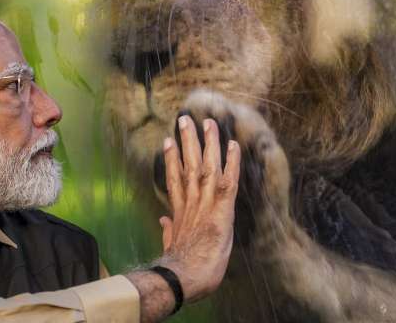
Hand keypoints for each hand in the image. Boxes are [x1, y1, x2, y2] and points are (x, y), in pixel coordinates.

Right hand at [157, 114, 240, 301]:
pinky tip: (233, 144)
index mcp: (180, 211)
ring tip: (207, 122)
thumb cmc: (180, 268)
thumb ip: (168, 230)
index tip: (168, 141)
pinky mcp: (221, 209)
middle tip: (185, 119)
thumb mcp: (171, 246)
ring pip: (207, 166)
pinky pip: (229, 181)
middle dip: (187, 141)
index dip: (171, 159)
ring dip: (208, 143)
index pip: (175, 179)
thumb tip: (163, 222)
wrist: (184, 277)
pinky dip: (231, 162)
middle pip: (188, 165)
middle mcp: (191, 201)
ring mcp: (206, 203)